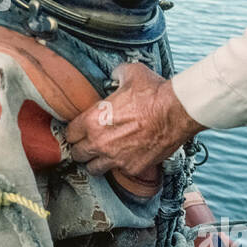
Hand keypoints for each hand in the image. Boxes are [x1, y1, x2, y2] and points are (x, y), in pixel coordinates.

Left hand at [65, 61, 202, 175]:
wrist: (177, 111)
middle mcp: (100, 143)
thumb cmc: (154, 93)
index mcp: (93, 120)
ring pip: (93, 169)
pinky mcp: (133, 168)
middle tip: (88, 144)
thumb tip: (115, 75)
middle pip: (77, 154)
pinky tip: (124, 158)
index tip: (78, 131)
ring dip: (95, 162)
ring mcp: (116, 158)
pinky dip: (120, 166)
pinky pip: (118, 172)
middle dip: (81, 149)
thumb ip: (116, 75)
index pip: (70, 133)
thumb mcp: (130, 73)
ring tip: (100, 156)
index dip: (74, 132)